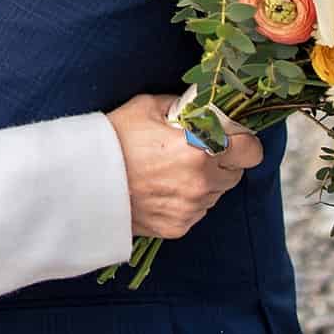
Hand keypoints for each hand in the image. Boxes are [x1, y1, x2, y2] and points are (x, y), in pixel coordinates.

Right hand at [105, 92, 264, 238]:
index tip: (231, 137)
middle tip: (195, 151)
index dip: (243, 142)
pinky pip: (197, 211)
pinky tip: (162, 188)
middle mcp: (201, 183)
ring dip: (205, 182)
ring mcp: (191, 209)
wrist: (83, 182)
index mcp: (199, 149)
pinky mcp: (178, 227)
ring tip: (171, 170)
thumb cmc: (114, 139)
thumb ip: (185, 107)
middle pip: (236, 173)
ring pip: (216, 193)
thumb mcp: (149, 106)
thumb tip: (205, 109)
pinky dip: (187, 200)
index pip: (251, 150)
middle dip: (223, 160)